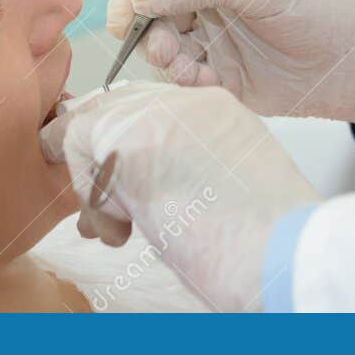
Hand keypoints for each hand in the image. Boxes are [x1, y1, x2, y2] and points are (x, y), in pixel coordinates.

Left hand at [40, 83, 316, 311]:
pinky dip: (83, 189)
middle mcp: (189, 100)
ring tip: (119, 230)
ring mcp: (159, 110)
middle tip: (109, 216)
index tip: (122, 193)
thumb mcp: (228, 190)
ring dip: (92, 182)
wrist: (281, 254)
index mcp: (220, 112)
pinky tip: (117, 227)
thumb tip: (137, 184)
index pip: (149, 109)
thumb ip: (184, 171)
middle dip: (98, 158)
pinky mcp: (128, 133)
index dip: (125, 149)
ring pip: (90, 123)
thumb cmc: (266, 246)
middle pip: (115, 105)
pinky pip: (72, 141)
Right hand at [106, 0, 354, 134]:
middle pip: (152, 13)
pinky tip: (198, 81)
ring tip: (178, 62)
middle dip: (147, 29)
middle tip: (160, 45)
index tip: (125, 16)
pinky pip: (186, 82)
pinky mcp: (223, 81)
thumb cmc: (316, 6)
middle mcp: (206, 4)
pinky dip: (182, 83)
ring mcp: (213, 43)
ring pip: (164, 49)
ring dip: (162, 56)